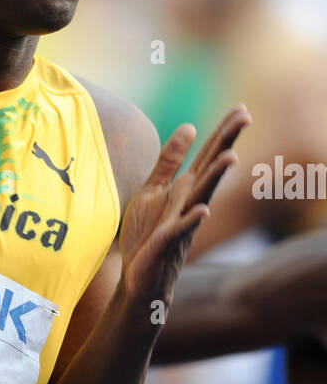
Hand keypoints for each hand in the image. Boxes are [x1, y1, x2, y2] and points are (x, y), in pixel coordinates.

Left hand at [118, 106, 249, 307]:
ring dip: (215, 177)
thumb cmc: (147, 233)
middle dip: (226, 143)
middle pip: (211, 168)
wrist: (137, 275)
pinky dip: (192, 220)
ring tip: (230, 158)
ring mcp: (181, 222)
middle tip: (245, 118)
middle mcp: (189, 202)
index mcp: (186, 187)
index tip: (242, 109)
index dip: (222, 132)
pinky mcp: (167, 243)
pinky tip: (203, 211)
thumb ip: (169, 160)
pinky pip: (181, 230)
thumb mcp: (154, 189)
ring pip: (201, 196)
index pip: (208, 155)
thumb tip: (189, 127)